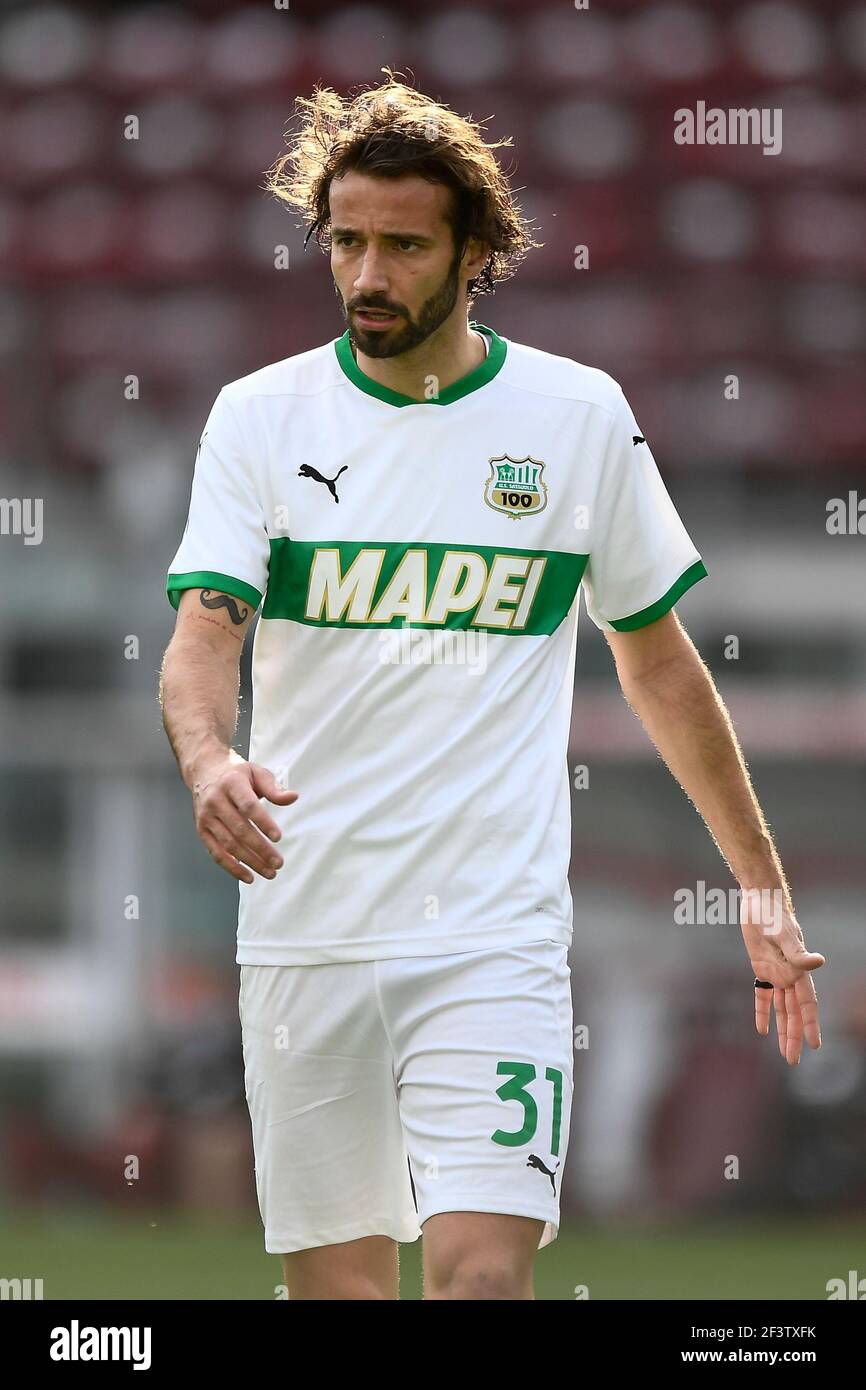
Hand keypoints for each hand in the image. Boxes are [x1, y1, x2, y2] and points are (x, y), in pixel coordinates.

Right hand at [191, 749, 297, 884]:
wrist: (204, 771)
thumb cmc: (235, 774)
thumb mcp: (256, 772)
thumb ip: (274, 787)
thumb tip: (292, 797)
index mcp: (231, 783)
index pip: (248, 806)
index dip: (263, 822)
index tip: (278, 837)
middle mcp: (216, 801)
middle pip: (239, 829)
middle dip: (260, 849)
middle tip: (278, 862)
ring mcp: (206, 817)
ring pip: (228, 844)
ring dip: (250, 861)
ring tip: (269, 872)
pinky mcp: (202, 830)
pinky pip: (216, 852)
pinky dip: (232, 867)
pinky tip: (248, 875)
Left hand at [740, 888, 823, 1064]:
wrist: (760, 899)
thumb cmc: (774, 914)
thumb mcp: (783, 933)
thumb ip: (798, 952)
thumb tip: (819, 962)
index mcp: (798, 970)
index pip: (807, 1004)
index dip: (811, 1024)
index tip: (815, 1045)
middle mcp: (790, 974)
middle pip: (794, 1012)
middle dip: (794, 1036)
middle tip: (793, 1061)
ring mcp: (776, 973)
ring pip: (781, 1008)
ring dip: (782, 1029)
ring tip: (784, 1053)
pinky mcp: (761, 968)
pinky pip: (762, 995)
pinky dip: (762, 1012)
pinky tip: (761, 1030)